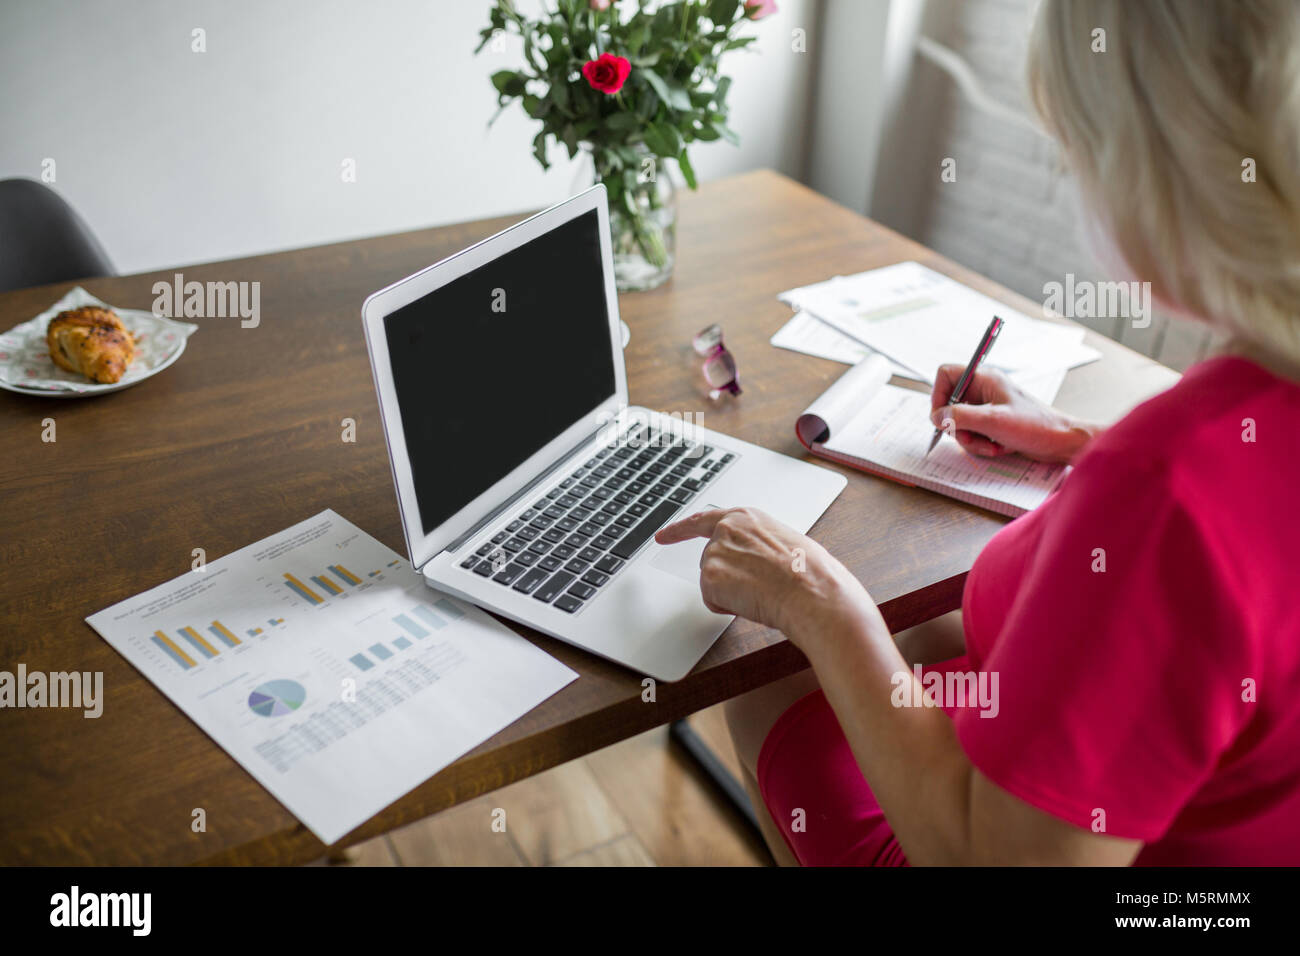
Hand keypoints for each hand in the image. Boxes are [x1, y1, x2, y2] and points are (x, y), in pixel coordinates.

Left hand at [653, 506, 877, 646]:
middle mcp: (726, 529)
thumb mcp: (784, 542)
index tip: (662, 536)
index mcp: (746, 517)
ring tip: (763, 590)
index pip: (703, 520)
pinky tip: (752, 600)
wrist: (813, 591)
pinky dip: (729, 607)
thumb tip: (756, 560)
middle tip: (760, 586)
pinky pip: (713, 601)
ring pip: (713, 583)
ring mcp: (715, 551)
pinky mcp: (709, 576)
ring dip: (733, 593)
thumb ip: (758, 543)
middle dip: (728, 578)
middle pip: (711, 561)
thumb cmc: (810, 572)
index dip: (679, 530)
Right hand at [930, 365, 1101, 463]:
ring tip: (992, 445)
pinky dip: (982, 444)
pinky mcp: (992, 423)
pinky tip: (1000, 446)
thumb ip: (961, 417)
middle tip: (972, 437)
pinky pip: (973, 434)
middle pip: (950, 405)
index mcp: (984, 379)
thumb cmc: (1035, 426)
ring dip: (972, 440)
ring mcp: (987, 407)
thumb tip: (937, 417)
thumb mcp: (994, 421)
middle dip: (959, 427)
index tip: (942, 417)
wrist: (1061, 441)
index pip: (946, 375)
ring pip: (960, 424)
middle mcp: (983, 390)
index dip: (938, 395)